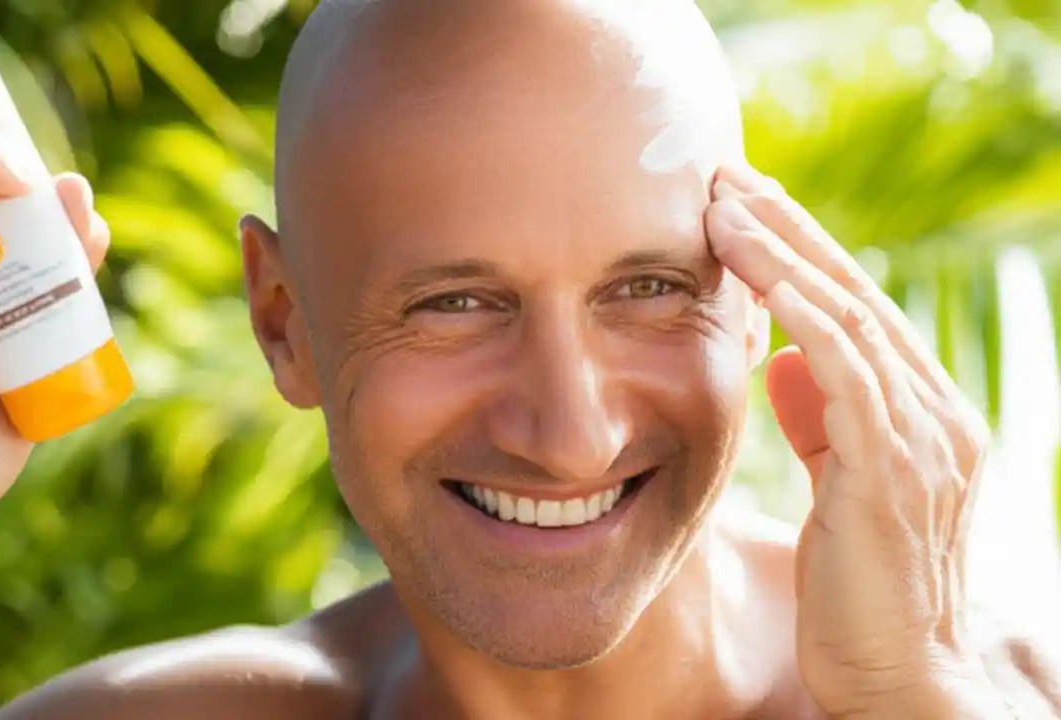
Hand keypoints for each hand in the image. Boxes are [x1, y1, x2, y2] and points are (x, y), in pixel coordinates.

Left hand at [706, 166, 1000, 716]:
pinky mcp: (894, 468)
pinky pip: (849, 370)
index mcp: (921, 412)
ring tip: (723, 207)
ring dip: (783, 255)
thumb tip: (783, 361)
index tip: (741, 206)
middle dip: (788, 229)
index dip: (799, 251)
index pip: (856, 308)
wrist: (898, 674)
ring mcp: (923, 436)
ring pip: (850, 316)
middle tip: (726, 176)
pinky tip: (761, 276)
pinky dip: (806, 316)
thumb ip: (821, 422)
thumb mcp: (837, 487)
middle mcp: (935, 412)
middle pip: (856, 292)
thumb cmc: (858, 588)